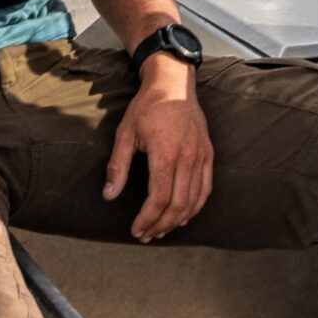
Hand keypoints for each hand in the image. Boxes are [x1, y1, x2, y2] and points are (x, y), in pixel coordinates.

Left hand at [103, 57, 214, 240]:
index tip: (137, 230)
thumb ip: (117, 166)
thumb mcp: (125, 133)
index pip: (159, 198)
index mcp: (165, 152)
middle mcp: (187, 157)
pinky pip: (206, 188)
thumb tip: (109, 195)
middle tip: (147, 235)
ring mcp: (201, 155)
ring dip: (178, 220)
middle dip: (161, 224)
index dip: (148, 218)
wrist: (174, 83)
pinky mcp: (208, 153)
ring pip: (194, 200)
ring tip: (161, 230)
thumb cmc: (147, 107)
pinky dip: (196, 206)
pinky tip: (183, 215)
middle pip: (178, 204)